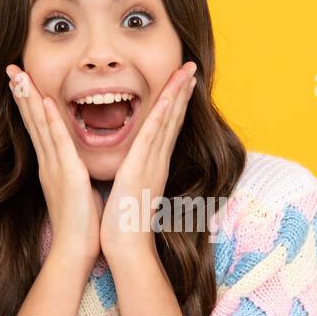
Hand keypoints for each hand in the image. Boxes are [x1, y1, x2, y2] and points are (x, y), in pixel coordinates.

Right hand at [6, 64, 103, 267]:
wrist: (76, 251)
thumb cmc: (82, 225)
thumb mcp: (77, 192)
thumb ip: (74, 176)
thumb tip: (79, 167)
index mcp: (52, 167)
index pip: (39, 129)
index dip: (29, 105)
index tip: (22, 83)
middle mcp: (48, 164)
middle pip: (32, 122)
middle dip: (22, 94)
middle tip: (11, 68)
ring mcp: (55, 168)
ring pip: (40, 126)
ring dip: (30, 99)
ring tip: (19, 75)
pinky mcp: (67, 175)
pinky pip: (57, 142)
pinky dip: (49, 121)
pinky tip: (43, 103)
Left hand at [100, 61, 196, 263]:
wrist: (126, 247)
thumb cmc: (125, 225)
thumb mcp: (131, 193)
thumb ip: (135, 177)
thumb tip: (133, 169)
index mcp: (154, 166)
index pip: (167, 129)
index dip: (176, 105)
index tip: (182, 84)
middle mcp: (158, 162)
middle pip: (174, 120)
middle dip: (182, 92)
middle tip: (191, 68)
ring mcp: (152, 164)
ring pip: (168, 122)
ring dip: (177, 95)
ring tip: (186, 72)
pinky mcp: (141, 168)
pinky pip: (153, 135)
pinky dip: (163, 115)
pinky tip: (169, 96)